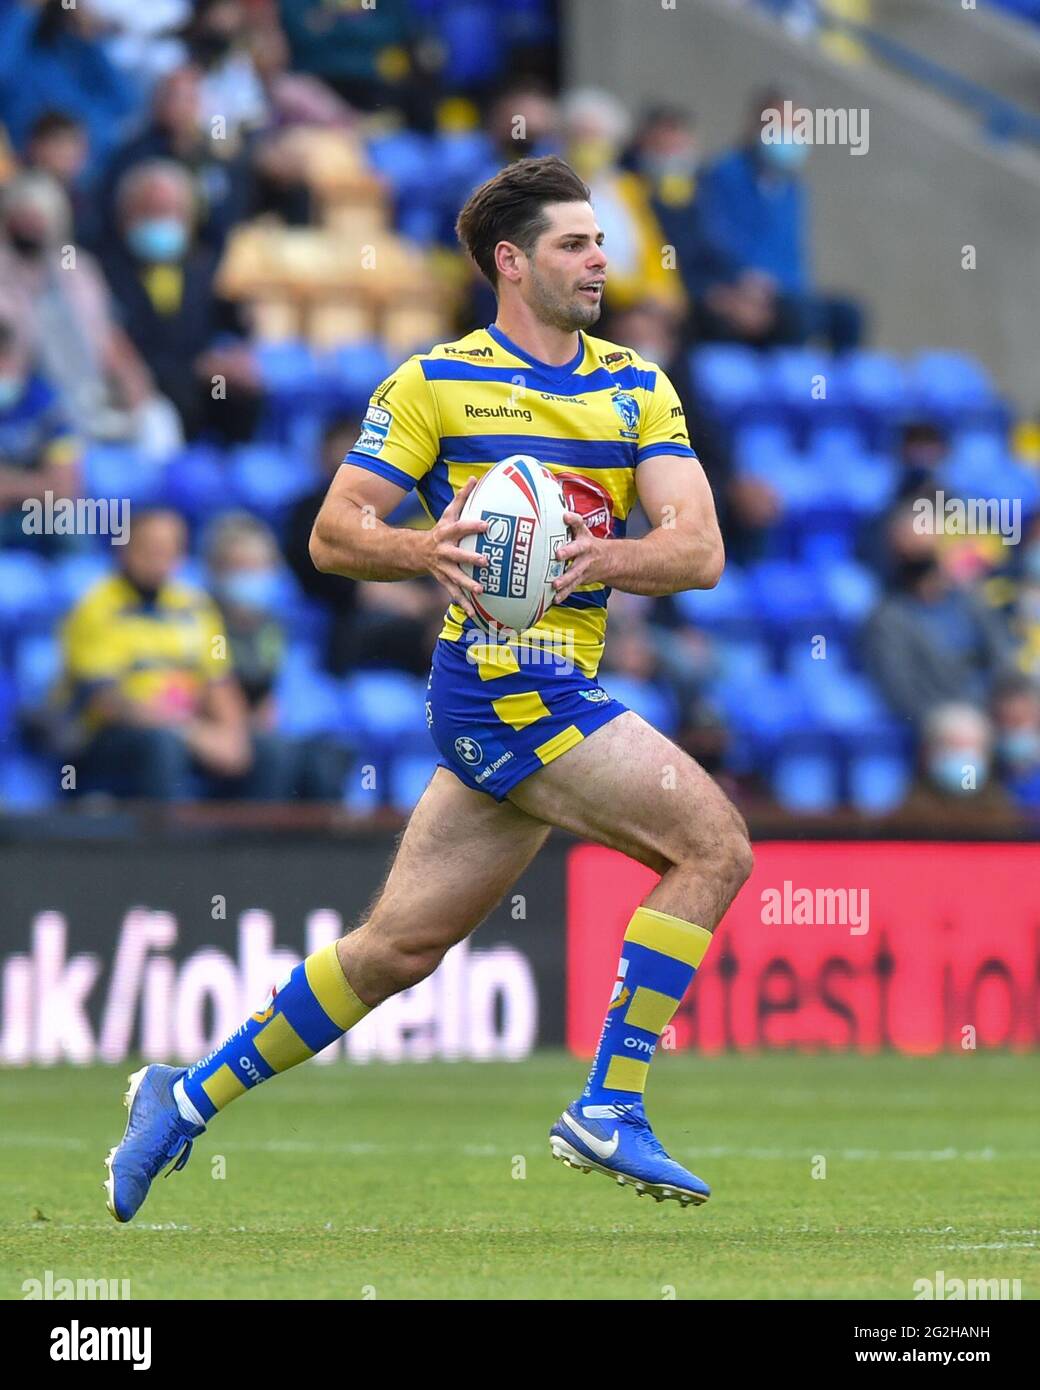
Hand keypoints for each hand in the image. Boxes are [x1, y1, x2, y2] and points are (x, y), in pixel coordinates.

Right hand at [422, 475, 488, 619]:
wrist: (414, 552)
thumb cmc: (439, 531)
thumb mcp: (447, 514)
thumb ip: (461, 498)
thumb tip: (475, 478)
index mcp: (446, 534)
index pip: (460, 527)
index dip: (472, 526)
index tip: (487, 526)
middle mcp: (444, 552)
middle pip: (457, 555)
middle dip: (470, 558)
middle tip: (485, 561)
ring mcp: (442, 568)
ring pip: (455, 577)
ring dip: (467, 585)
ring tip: (480, 590)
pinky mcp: (443, 580)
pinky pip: (453, 593)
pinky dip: (463, 603)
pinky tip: (473, 613)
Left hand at [552, 510, 609, 603]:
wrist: (609, 561)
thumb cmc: (586, 543)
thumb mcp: (581, 532)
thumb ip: (568, 524)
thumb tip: (547, 509)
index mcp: (583, 537)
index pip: (579, 525)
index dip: (573, 520)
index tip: (566, 516)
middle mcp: (585, 551)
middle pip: (577, 550)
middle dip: (568, 552)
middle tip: (558, 554)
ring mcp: (584, 566)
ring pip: (575, 572)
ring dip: (565, 579)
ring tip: (555, 584)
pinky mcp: (581, 579)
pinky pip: (572, 587)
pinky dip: (564, 594)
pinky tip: (555, 599)